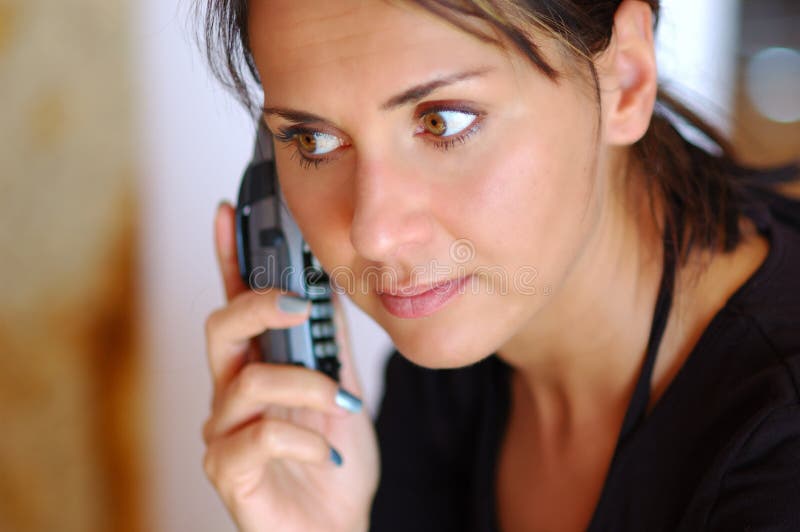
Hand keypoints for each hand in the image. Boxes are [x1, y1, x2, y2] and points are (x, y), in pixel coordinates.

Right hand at [202, 202, 378, 531]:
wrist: (338, 526)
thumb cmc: (332, 459)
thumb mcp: (340, 388)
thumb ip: (329, 344)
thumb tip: (327, 287)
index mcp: (257, 368)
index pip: (235, 304)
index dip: (227, 257)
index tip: (229, 211)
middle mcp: (230, 395)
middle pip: (220, 327)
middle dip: (262, 306)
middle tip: (304, 306)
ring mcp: (223, 434)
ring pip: (248, 381)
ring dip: (306, 385)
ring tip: (340, 404)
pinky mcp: (227, 472)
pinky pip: (260, 436)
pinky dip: (305, 437)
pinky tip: (325, 450)